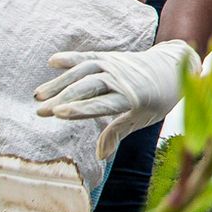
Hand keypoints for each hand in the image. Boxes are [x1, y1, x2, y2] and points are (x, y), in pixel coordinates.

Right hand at [34, 41, 196, 158]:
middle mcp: (121, 78)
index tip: (58, 114)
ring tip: (38, 95)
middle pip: (87, 88)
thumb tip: (100, 155)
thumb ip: (119, 132)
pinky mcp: (109, 56)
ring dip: (59, 82)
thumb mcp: (144, 118)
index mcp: (133, 97)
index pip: (101, 104)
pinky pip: (87, 56)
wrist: (173, 65)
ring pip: (82, 72)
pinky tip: (52, 62)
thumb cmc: (159, 98)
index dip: (80, 109)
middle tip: (40, 110)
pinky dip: (70, 58)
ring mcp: (114, 64)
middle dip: (62, 99)